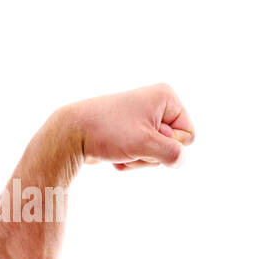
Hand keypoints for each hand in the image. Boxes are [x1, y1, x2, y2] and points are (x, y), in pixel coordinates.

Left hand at [62, 84, 194, 169]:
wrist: (69, 133)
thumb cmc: (108, 133)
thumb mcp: (147, 145)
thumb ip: (174, 155)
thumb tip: (180, 160)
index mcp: (165, 97)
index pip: (189, 136)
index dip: (170, 144)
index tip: (147, 135)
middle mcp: (156, 104)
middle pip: (173, 146)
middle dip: (153, 153)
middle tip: (132, 144)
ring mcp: (143, 119)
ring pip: (158, 154)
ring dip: (140, 159)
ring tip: (121, 148)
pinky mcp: (131, 132)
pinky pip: (143, 155)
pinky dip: (131, 160)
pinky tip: (115, 152)